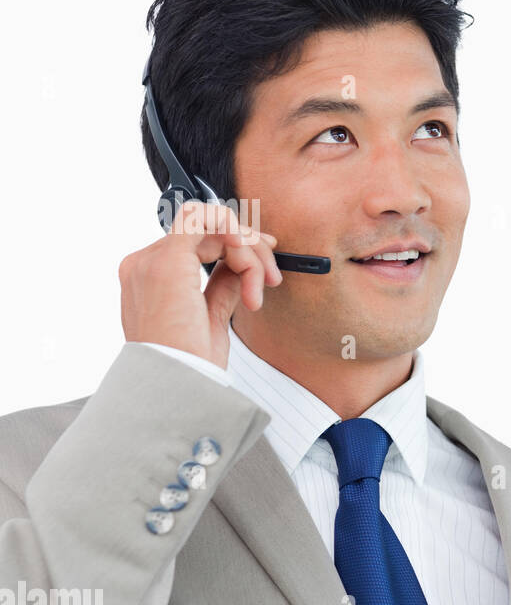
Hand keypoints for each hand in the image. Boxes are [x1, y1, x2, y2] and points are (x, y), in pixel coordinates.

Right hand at [120, 201, 282, 369]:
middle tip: (272, 278)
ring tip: (259, 288)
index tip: (266, 267)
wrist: (177, 387)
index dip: (238, 247)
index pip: (198, 243)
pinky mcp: (166, 260)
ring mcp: (151, 260)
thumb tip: (241, 265)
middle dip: (252, 250)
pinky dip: (235, 233)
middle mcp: (144, 265)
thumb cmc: (190, 365)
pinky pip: (203, 218)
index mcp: (150, 279)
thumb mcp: (212, 318)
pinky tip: (249, 260)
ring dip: (248, 250)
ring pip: (210, 224)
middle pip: (208, 232)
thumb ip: (222, 286)